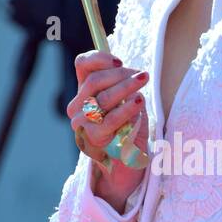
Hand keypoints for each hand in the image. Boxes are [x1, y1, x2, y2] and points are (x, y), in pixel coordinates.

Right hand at [68, 49, 149, 206]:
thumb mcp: (128, 101)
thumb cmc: (129, 129)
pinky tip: (139, 101)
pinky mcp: (93, 139)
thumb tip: (129, 70)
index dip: (101, 57)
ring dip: (127, 87)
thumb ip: (123, 85)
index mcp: (84, 91)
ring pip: (103, 97)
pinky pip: (111, 119)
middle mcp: (78, 106)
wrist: (126, 164)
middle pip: (94, 80)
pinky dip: (127, 108)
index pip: (83, 64)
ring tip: (143, 82)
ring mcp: (82, 123)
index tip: (120, 62)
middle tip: (142, 75)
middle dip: (122, 74)